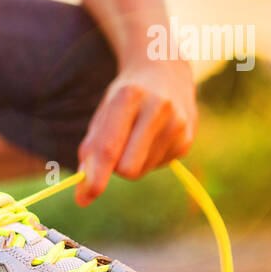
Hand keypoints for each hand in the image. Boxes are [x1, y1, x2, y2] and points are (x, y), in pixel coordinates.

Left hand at [75, 59, 196, 205]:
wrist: (165, 73)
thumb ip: (90, 150)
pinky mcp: (187, 139)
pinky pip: (156, 167)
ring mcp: (178, 124)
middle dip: (114, 169)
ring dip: (132, 163)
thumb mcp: (103, 113)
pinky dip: (148, 159)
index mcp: (129, 96)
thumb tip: (83, 194)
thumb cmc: (125, 97)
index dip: (96, 177)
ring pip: (142, 171)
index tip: (83, 198)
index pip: (109, 148)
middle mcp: (158, 108)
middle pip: (127, 168)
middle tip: (115, 148)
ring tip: (137, 135)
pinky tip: (152, 137)